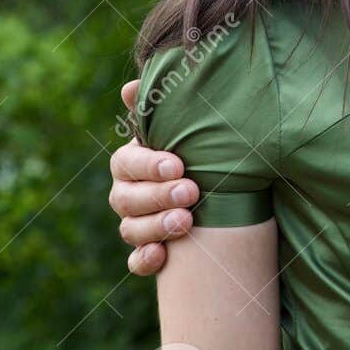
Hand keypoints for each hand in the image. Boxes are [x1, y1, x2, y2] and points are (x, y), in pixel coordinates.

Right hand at [109, 79, 198, 275]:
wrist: (223, 188)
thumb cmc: (198, 151)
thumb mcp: (184, 128)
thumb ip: (158, 108)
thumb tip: (130, 87)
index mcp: (131, 162)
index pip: (126, 163)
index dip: (149, 165)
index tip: (178, 165)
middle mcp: (127, 194)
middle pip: (126, 199)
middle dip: (158, 196)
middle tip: (191, 192)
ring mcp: (134, 224)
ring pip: (130, 230)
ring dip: (156, 227)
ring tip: (187, 221)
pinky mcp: (147, 251)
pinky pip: (136, 261)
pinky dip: (145, 260)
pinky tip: (161, 256)